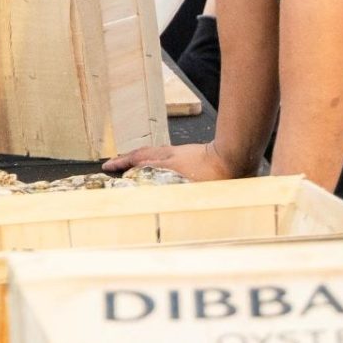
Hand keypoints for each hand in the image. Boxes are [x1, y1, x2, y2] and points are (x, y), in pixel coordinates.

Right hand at [103, 141, 242, 181]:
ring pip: (152, 152)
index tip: (107, 166)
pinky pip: (163, 153)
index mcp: (168, 163)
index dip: (122, 164)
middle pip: (142, 154)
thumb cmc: (217, 175)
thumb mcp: (191, 186)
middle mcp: (170, 155)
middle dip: (125, 158)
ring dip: (138, 157)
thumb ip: (171, 188)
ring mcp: (179, 152)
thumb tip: (150, 190)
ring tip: (129, 162)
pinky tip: (156, 164)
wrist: (235, 157)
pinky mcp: (188, 153)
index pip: (139, 161)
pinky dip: (153, 157)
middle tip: (112, 163)